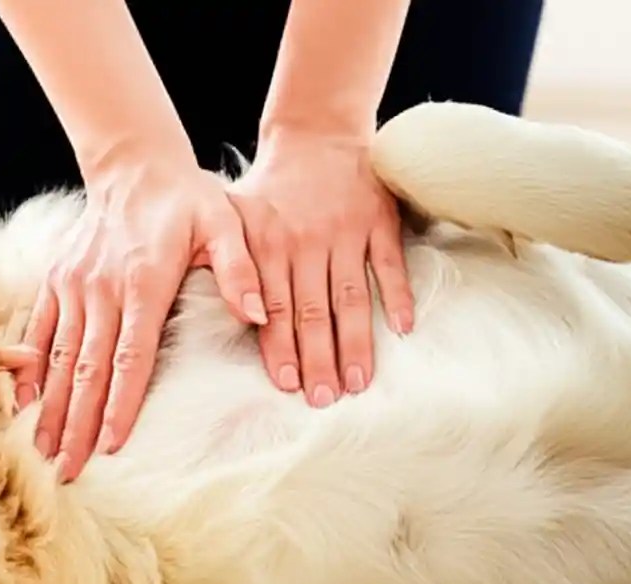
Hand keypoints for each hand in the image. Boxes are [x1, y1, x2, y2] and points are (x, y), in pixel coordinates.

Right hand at [13, 150, 264, 481]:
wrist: (134, 167)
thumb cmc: (188, 202)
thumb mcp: (225, 223)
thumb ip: (240, 268)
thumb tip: (258, 313)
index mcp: (144, 283)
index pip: (131, 357)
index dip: (120, 404)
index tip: (111, 446)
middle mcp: (101, 290)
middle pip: (88, 370)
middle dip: (78, 424)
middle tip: (68, 471)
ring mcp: (73, 286)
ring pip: (60, 359)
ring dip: (51, 408)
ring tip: (44, 452)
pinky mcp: (56, 281)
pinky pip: (39, 332)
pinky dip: (30, 370)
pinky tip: (25, 405)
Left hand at [227, 129, 413, 407]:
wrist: (316, 135)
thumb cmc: (269, 188)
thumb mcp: (233, 216)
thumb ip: (226, 263)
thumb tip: (227, 314)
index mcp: (267, 246)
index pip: (272, 307)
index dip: (280, 347)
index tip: (288, 385)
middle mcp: (306, 243)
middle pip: (312, 311)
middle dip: (317, 359)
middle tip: (323, 400)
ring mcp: (346, 232)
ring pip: (350, 296)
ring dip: (355, 342)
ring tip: (357, 383)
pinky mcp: (379, 220)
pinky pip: (390, 263)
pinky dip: (398, 294)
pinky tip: (404, 329)